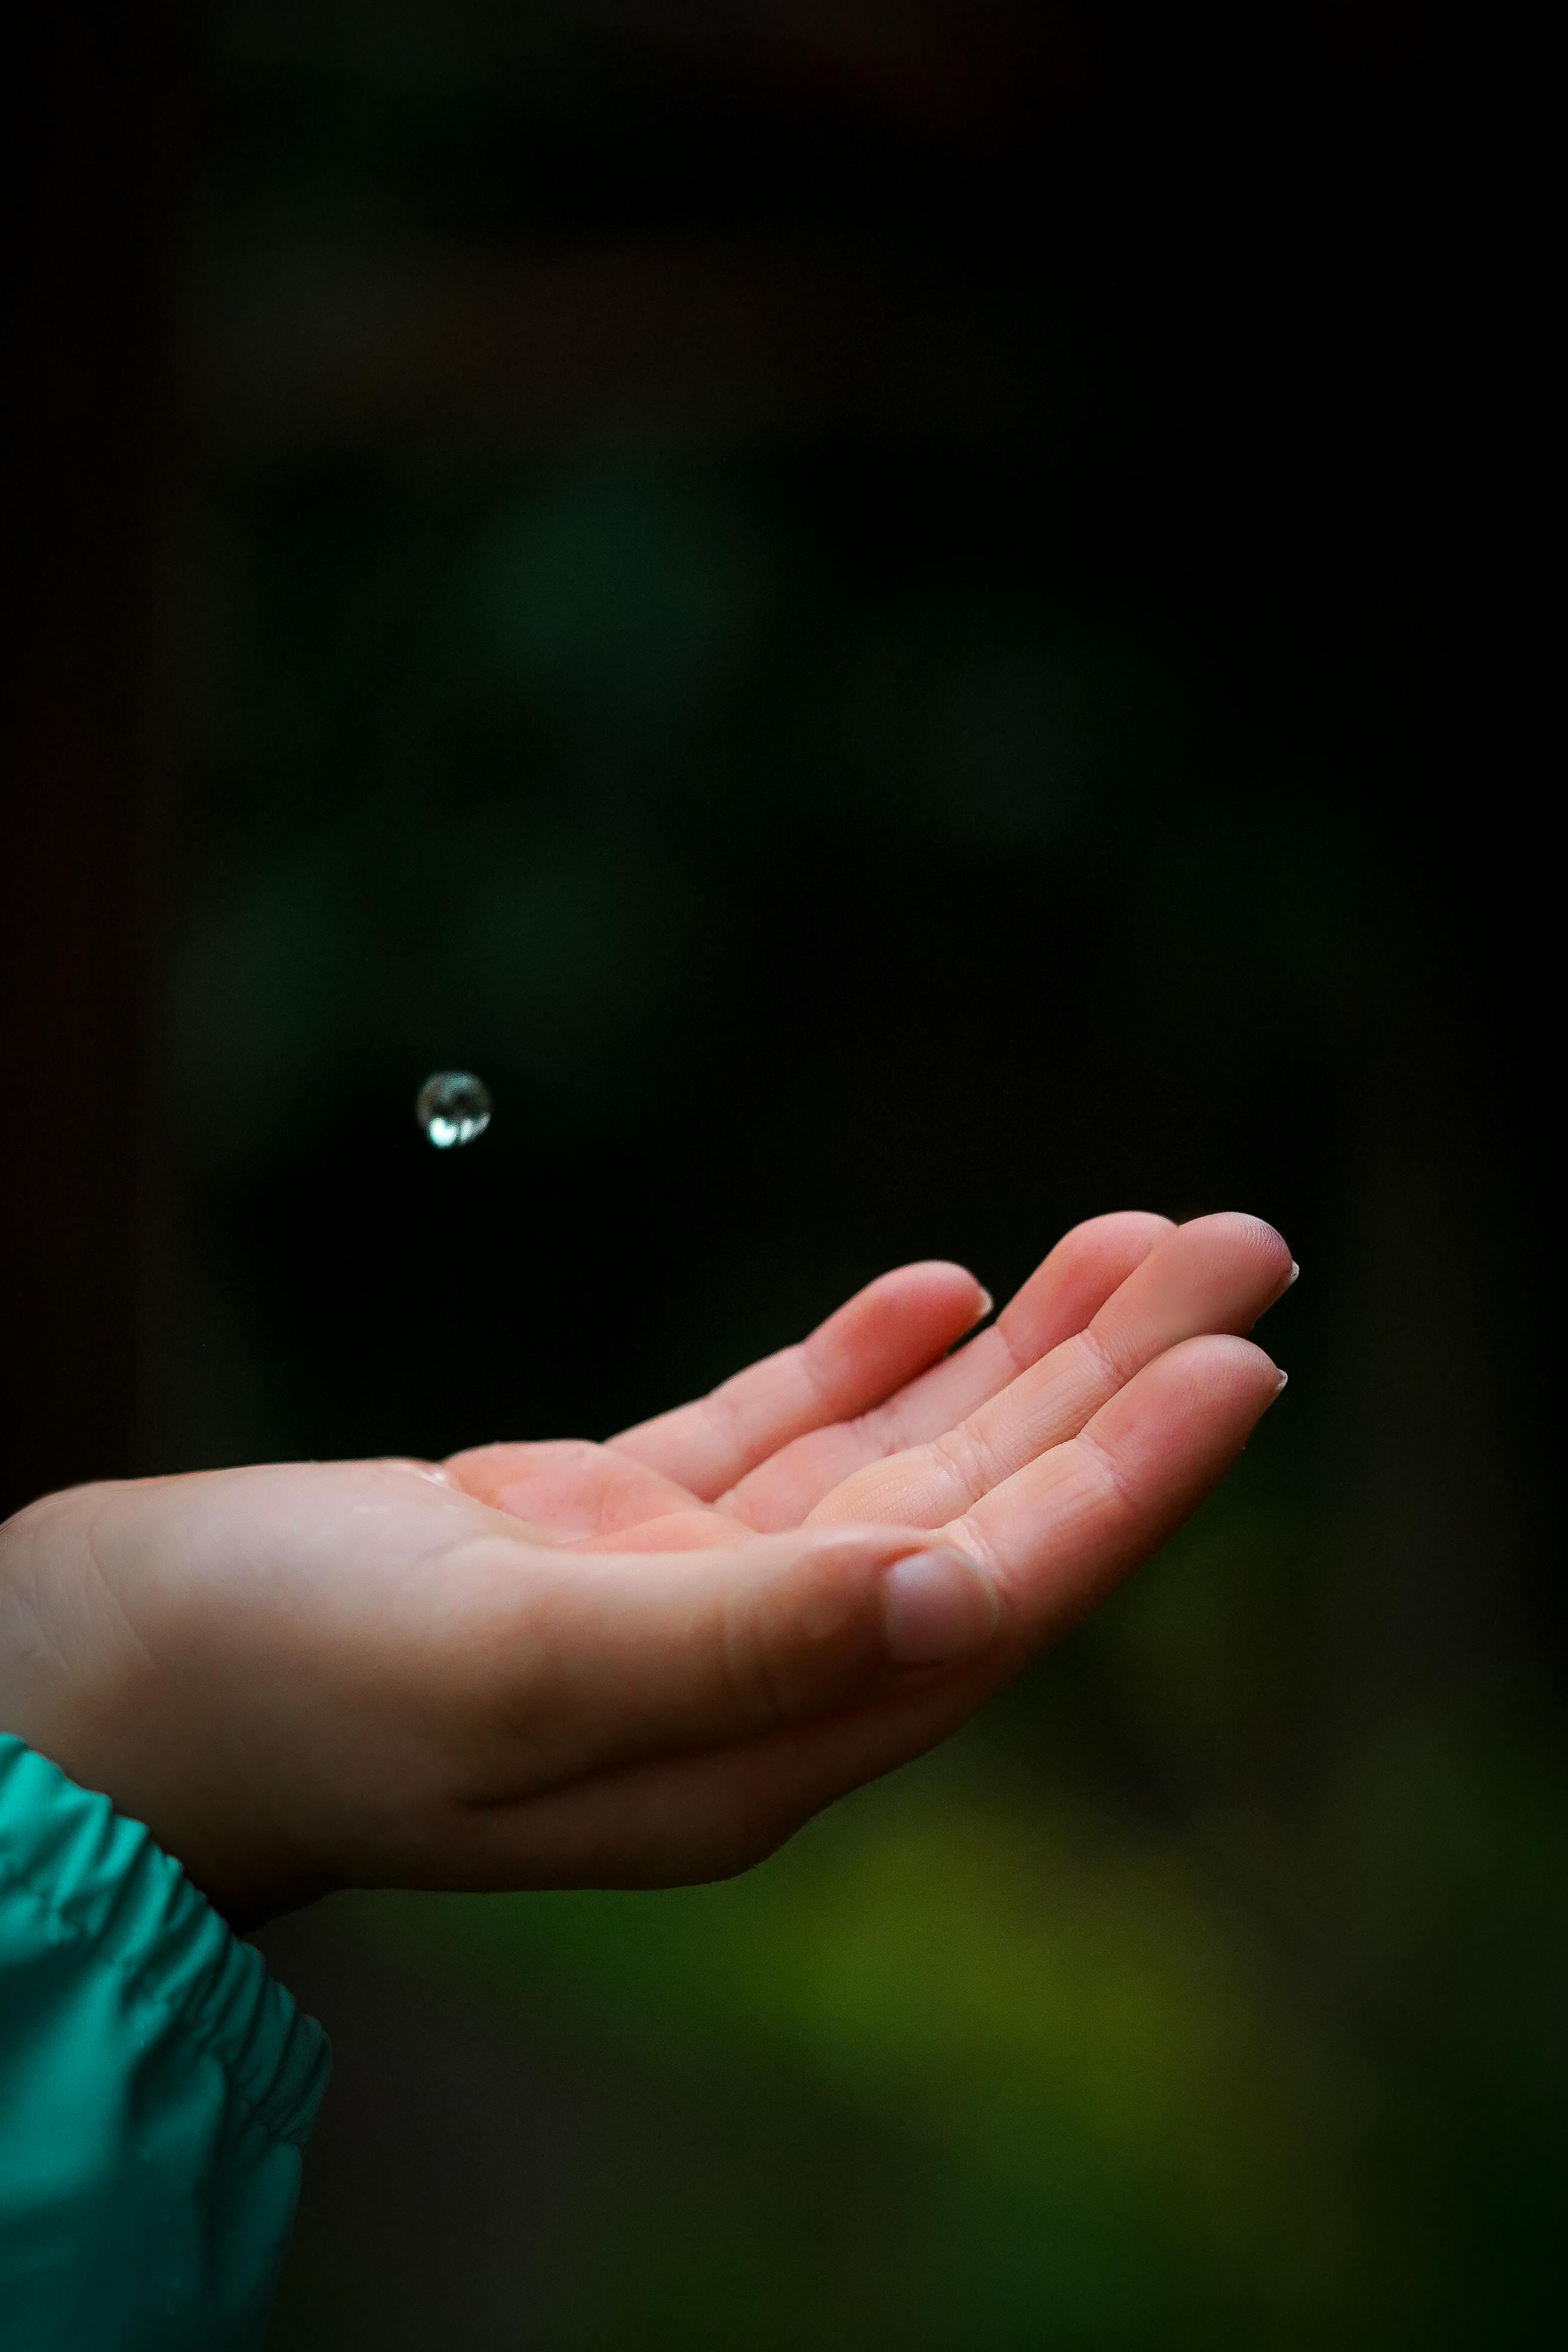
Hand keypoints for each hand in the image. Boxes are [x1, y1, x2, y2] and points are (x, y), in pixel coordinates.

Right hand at [0, 1212, 1290, 1927]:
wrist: (103, 1676)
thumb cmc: (275, 1684)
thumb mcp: (507, 1664)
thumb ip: (740, 1643)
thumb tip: (964, 1600)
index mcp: (740, 1750)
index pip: (986, 1600)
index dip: (1127, 1480)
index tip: (1239, 1357)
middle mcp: (734, 1683)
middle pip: (973, 1512)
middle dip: (1113, 1382)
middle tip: (1239, 1243)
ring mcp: (666, 1601)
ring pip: (889, 1459)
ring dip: (1016, 1352)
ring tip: (1133, 1239)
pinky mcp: (592, 1531)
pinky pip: (769, 1438)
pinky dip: (859, 1361)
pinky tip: (940, 1293)